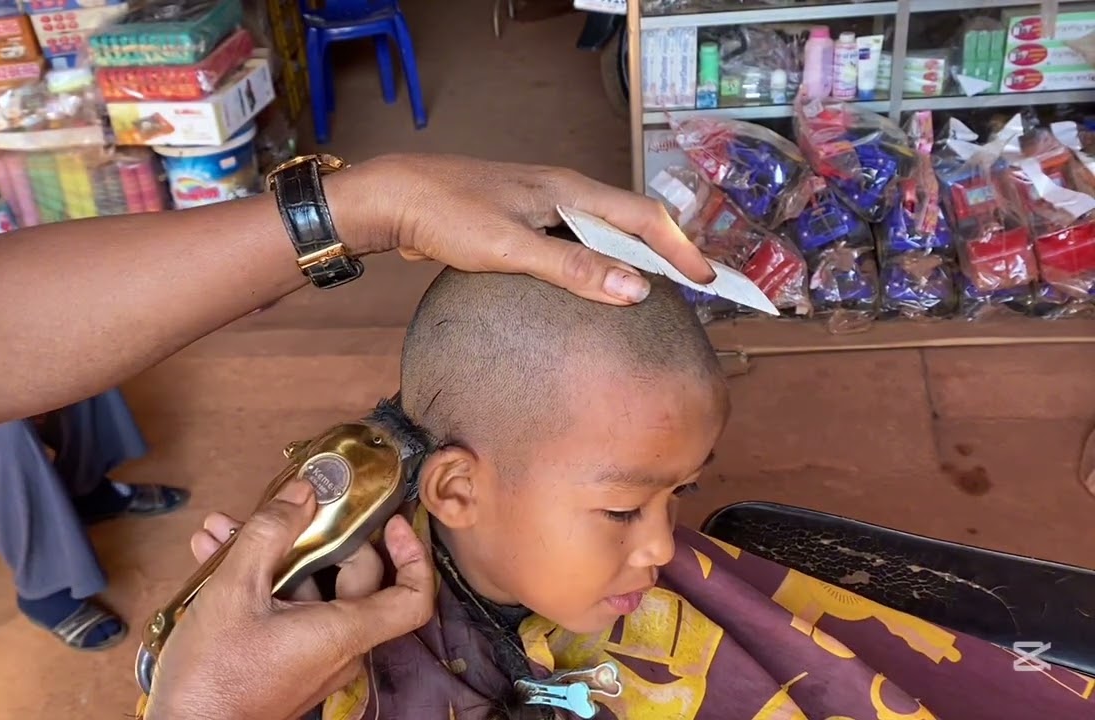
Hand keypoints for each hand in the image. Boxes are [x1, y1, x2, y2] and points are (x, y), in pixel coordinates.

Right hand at [144, 481, 434, 719]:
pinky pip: (288, 610)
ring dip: (273, 555)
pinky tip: (216, 555)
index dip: (412, 556)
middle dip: (315, 536)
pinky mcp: (285, 663)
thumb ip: (270, 534)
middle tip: (283, 508)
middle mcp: (338, 648)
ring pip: (311, 590)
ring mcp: (312, 658)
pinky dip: (262, 581)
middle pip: (354, 579)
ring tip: (224, 530)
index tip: (392, 522)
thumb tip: (305, 491)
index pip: (412, 598)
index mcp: (341, 632)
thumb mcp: (234, 591)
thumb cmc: (212, 677)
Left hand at [330, 154, 714, 304]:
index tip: (710, 281)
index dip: (680, 250)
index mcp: (569, 191)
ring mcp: (542, 208)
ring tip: (654, 298)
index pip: (643, 218)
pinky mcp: (521, 225)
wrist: (396, 199)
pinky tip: (592, 296)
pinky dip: (593, 268)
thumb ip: (572, 268)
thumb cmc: (450, 214)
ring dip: (628, 263)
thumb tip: (635, 289)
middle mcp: (563, 194)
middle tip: (694, 291)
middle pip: (629, 224)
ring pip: (600, 236)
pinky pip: (571, 247)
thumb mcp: (512, 247)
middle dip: (665, 255)